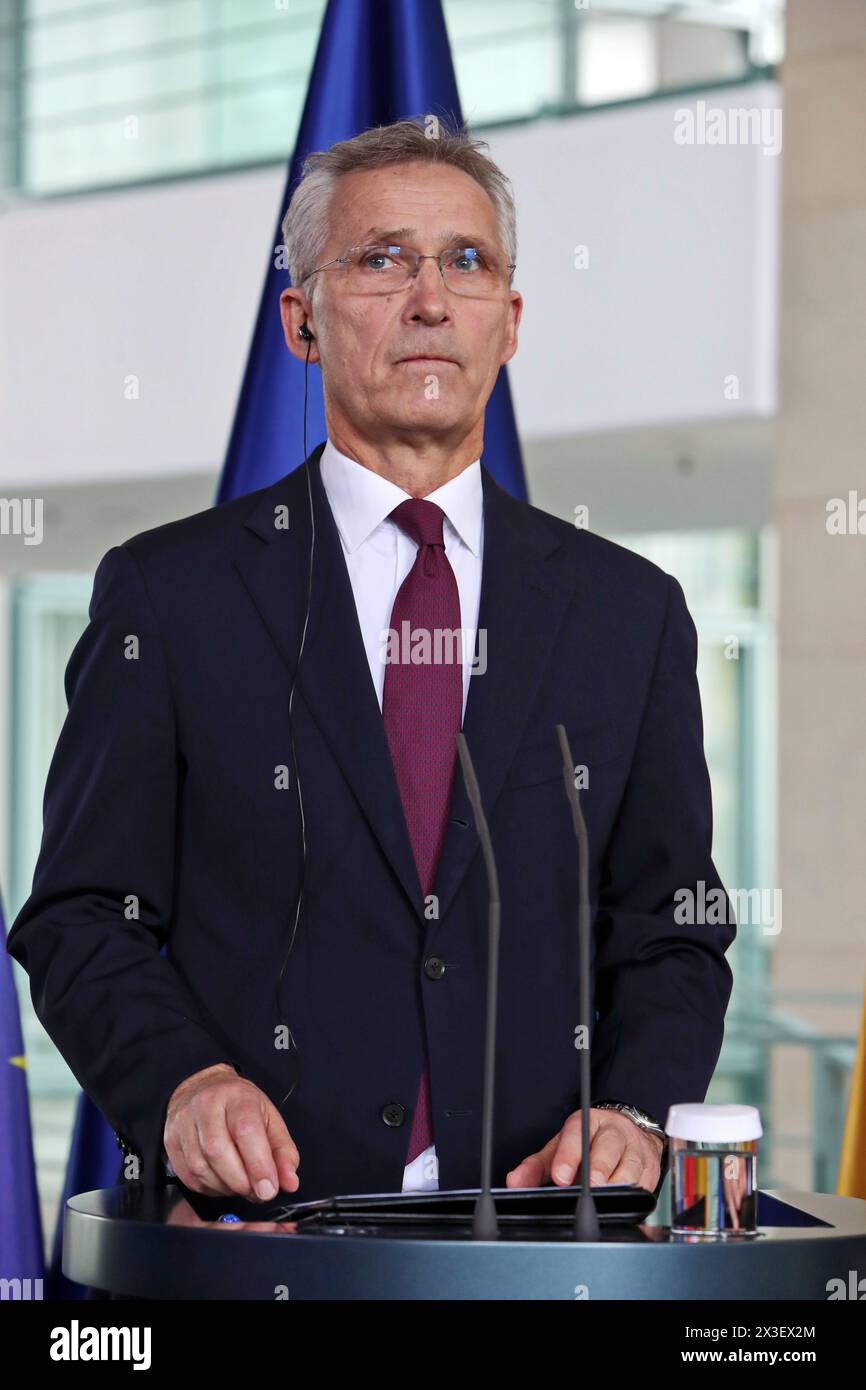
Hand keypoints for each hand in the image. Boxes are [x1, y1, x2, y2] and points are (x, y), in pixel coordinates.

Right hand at [164, 1063, 299, 1200]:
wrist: (204, 1088)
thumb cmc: (240, 1106)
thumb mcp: (270, 1120)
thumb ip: (283, 1153)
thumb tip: (289, 1182)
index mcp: (237, 1097)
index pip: (246, 1131)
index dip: (258, 1165)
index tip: (268, 1189)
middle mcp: (205, 1107)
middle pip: (218, 1152)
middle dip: (241, 1181)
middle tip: (256, 1191)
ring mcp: (183, 1124)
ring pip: (201, 1168)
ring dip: (225, 1187)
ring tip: (240, 1183)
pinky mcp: (170, 1142)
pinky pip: (188, 1176)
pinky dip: (209, 1187)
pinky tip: (222, 1181)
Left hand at [505, 1107, 663, 1191]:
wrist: (628, 1133)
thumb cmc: (590, 1143)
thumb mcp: (560, 1148)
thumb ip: (537, 1166)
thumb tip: (515, 1182)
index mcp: (588, 1121)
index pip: (577, 1133)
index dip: (569, 1155)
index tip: (560, 1176)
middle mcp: (614, 1132)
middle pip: (608, 1147)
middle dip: (598, 1168)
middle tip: (589, 1186)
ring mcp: (635, 1149)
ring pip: (631, 1165)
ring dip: (618, 1184)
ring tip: (606, 1196)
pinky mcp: (650, 1168)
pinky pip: (645, 1183)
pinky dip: (635, 1195)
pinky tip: (624, 1201)